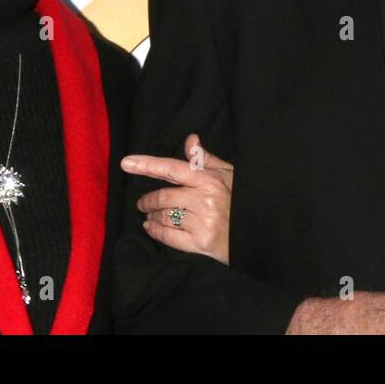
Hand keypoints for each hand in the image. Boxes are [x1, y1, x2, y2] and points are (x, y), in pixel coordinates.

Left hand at [121, 134, 232, 264]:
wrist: (258, 235)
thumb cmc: (240, 201)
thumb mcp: (228, 176)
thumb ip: (205, 159)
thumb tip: (190, 139)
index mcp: (210, 180)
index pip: (173, 168)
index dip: (148, 165)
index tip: (126, 163)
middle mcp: (205, 200)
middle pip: (163, 196)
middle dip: (147, 200)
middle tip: (141, 202)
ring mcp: (203, 223)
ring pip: (164, 216)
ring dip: (151, 215)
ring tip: (149, 213)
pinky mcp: (200, 244)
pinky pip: (168, 236)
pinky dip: (155, 231)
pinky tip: (151, 227)